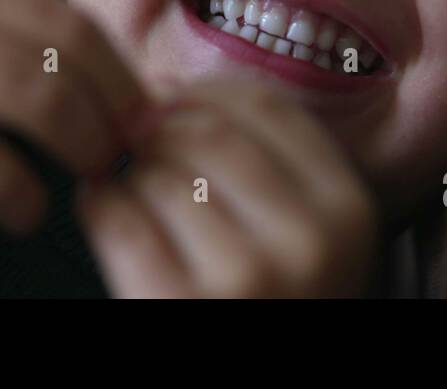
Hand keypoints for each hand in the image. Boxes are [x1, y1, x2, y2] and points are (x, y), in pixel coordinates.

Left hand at [76, 79, 377, 297]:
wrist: (252, 386)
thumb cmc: (263, 302)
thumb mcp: (295, 232)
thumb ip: (254, 155)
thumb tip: (160, 87)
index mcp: (348, 209)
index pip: (262, 102)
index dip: (200, 93)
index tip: (172, 107)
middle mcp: (310, 241)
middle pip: (202, 130)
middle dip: (156, 135)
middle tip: (138, 153)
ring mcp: (249, 280)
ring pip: (157, 171)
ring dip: (126, 173)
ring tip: (129, 193)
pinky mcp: (180, 309)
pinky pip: (117, 216)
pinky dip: (98, 205)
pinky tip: (105, 215)